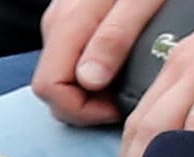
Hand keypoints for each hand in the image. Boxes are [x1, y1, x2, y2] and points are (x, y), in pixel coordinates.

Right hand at [32, 0, 165, 124]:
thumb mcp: (142, 0)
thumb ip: (114, 38)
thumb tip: (90, 81)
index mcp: (70, 22)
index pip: (51, 88)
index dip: (81, 109)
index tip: (115, 106)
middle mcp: (58, 23)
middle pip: (52, 86)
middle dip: (84, 105)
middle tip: (122, 99)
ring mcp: (63, 20)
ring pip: (62, 74)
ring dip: (89, 90)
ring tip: (123, 81)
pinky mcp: (74, 18)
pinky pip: (72, 57)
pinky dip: (91, 72)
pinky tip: (117, 65)